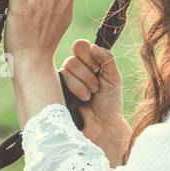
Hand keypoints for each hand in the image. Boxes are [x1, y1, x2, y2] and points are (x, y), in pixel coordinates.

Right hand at [59, 39, 130, 163]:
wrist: (102, 125)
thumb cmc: (109, 103)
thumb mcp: (113, 78)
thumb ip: (106, 58)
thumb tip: (92, 46)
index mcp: (87, 61)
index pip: (80, 45)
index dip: (89, 57)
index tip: (98, 69)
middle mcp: (73, 68)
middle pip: (73, 58)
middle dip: (88, 75)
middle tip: (96, 88)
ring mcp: (63, 80)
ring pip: (67, 68)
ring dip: (83, 84)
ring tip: (89, 96)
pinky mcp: (56, 90)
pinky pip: (60, 79)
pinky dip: (75, 89)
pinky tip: (81, 100)